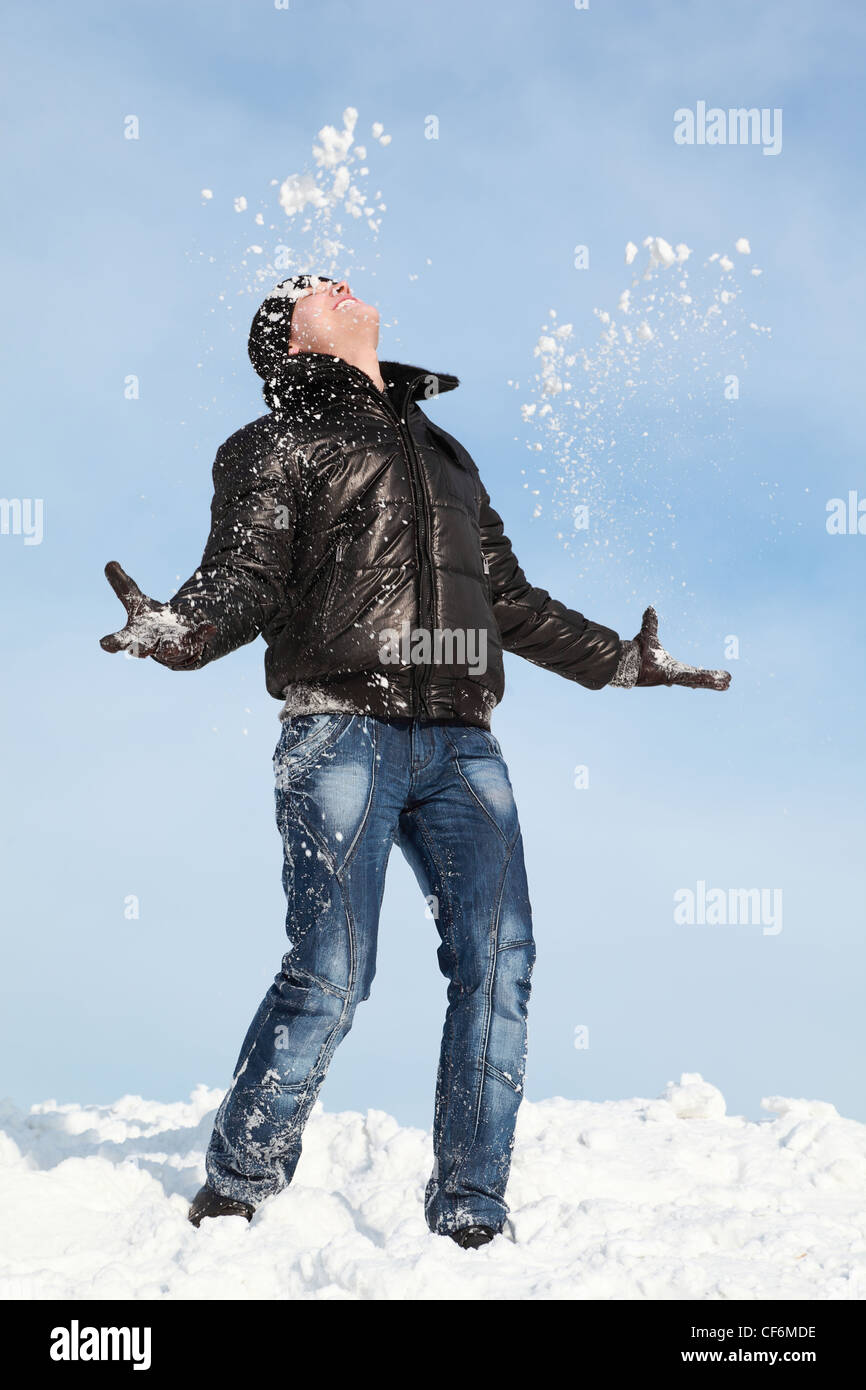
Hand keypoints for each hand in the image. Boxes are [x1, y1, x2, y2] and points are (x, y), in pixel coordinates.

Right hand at [99, 561, 215, 668]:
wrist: (173, 636)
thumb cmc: (149, 621)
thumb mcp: (136, 601)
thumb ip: (122, 586)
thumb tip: (109, 563)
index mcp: (135, 634)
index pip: (120, 640)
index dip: (113, 643)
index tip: (104, 644)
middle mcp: (151, 644)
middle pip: (143, 648)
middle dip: (141, 649)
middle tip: (140, 651)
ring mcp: (172, 645)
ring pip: (170, 649)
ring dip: (170, 648)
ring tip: (171, 647)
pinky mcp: (191, 642)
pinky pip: (198, 638)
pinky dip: (204, 632)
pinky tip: (211, 627)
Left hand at [635, 606, 730, 690]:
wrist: (627, 661)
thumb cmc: (637, 653)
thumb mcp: (648, 635)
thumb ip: (651, 623)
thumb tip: (650, 608)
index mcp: (673, 667)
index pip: (692, 671)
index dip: (704, 673)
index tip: (716, 675)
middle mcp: (675, 675)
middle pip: (698, 679)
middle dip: (712, 680)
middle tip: (727, 681)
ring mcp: (674, 678)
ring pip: (697, 681)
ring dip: (712, 682)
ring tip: (727, 683)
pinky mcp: (673, 678)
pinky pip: (691, 679)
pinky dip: (705, 680)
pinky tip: (717, 682)